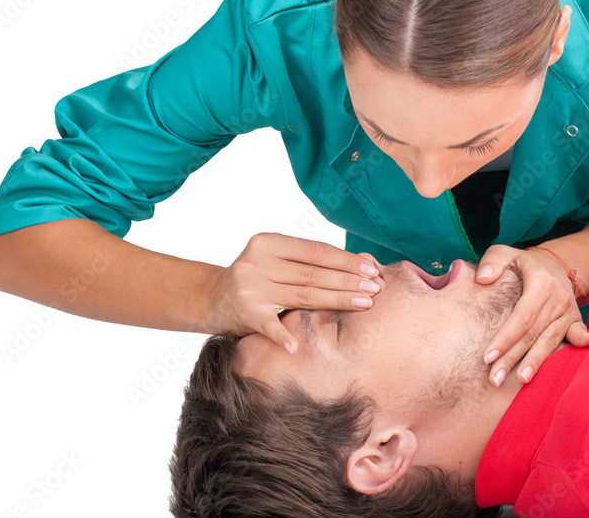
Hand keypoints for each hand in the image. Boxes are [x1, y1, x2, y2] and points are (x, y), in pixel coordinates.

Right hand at [205, 232, 383, 351]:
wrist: (212, 298)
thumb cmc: (258, 277)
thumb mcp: (277, 260)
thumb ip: (308, 261)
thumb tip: (361, 264)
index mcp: (268, 243)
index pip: (316, 251)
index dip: (345, 260)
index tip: (371, 269)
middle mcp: (257, 262)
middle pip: (313, 274)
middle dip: (348, 282)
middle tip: (376, 289)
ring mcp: (250, 289)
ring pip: (303, 296)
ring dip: (337, 301)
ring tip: (364, 304)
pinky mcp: (245, 314)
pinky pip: (269, 326)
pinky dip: (282, 336)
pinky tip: (297, 345)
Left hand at [476, 245, 588, 386]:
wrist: (555, 266)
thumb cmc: (523, 265)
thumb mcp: (506, 253)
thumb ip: (492, 262)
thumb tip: (483, 279)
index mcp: (541, 284)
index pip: (521, 317)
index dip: (505, 338)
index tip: (487, 357)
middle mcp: (558, 299)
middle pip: (533, 334)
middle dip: (513, 358)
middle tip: (495, 379)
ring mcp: (568, 312)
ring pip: (550, 341)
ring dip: (535, 363)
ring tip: (520, 380)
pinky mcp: (575, 321)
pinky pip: (574, 337)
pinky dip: (576, 348)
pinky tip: (569, 362)